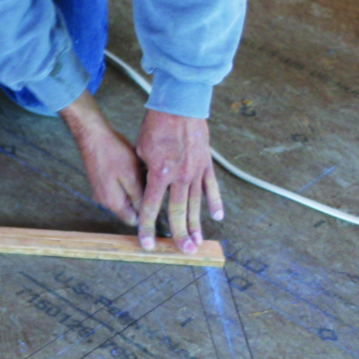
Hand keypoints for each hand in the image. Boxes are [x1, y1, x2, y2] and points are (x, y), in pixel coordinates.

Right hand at [60, 92, 142, 227]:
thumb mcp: (132, 175)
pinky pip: (118, 187)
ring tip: (141, 169)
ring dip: (135, 187)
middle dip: (141, 196)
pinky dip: (127, 180)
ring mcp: (101, 191)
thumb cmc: (112, 152)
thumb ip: (139, 197)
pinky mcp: (100, 181)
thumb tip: (147, 213)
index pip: (134, 220)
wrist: (92, 134)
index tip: (156, 198)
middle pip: (129, 208)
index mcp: (113, 202)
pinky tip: (132, 165)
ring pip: (125, 197)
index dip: (147, 212)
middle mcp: (104, 200)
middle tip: (150, 179)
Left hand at [133, 110, 223, 253]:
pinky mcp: (206, 164)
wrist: (179, 106)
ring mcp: (196, 171)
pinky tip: (217, 216)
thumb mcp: (141, 150)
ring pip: (196, 204)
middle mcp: (180, 177)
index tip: (148, 243)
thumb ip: (145, 172)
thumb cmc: (155, 126)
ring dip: (197, 224)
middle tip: (183, 252)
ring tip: (198, 242)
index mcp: (160, 174)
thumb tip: (147, 188)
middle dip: (179, 234)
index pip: (151, 207)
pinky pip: (211, 187)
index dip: (148, 227)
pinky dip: (215, 202)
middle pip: (178, 212)